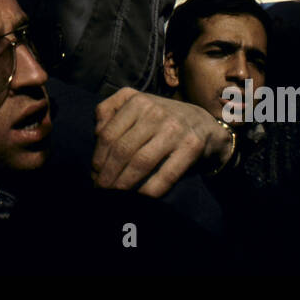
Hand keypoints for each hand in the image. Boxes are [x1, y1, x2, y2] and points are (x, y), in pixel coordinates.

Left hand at [92, 88, 234, 196]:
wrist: (205, 124)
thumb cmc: (161, 119)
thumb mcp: (137, 106)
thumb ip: (111, 112)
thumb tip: (96, 134)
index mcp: (137, 101)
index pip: (108, 134)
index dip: (98, 159)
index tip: (94, 175)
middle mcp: (155, 112)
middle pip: (122, 150)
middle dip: (108, 175)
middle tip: (101, 190)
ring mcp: (174, 129)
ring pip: (140, 162)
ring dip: (124, 184)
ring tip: (115, 196)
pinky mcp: (191, 147)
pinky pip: (165, 175)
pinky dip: (149, 191)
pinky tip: (139, 199)